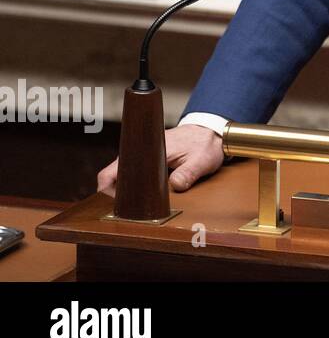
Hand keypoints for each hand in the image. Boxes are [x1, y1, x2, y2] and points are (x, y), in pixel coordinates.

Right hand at [96, 124, 223, 195]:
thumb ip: (188, 173)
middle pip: (114, 174)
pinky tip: (145, 194)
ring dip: (127, 187)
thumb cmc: (205, 144)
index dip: (108, 188)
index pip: (113, 170)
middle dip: (117, 192)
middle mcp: (140, 150)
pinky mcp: (148, 157)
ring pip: (124, 173)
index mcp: (147, 150)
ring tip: (137, 203)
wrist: (211, 130)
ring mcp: (142, 153)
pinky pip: (135, 171)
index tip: (116, 202)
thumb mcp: (201, 160)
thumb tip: (175, 186)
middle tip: (129, 208)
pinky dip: (136, 182)